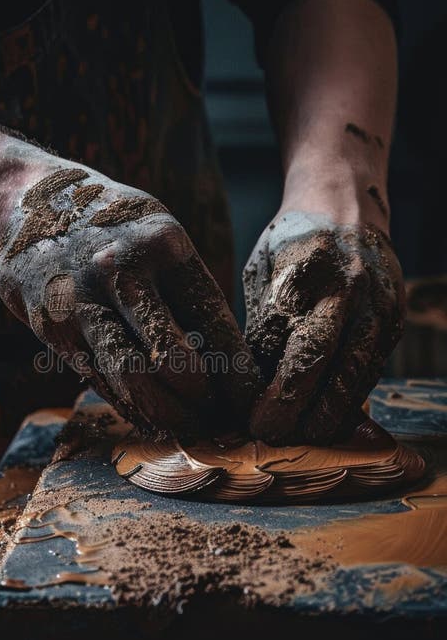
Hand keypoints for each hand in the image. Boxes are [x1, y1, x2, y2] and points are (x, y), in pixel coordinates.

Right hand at [0, 155, 261, 435]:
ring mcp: (83, 299)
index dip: (237, 372)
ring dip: (166, 415)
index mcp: (164, 244)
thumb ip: (186, 287)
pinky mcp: (53, 326)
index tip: (250, 402)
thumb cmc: (109, 226)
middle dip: (202, 403)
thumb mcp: (155, 233)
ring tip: (188, 429)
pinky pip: (99, 380)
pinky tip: (149, 418)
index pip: (214, 322)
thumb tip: (228, 360)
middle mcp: (123, 270)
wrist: (21, 204)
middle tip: (217, 420)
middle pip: (174, 360)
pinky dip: (129, 407)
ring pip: (133, 378)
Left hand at [243, 211, 404, 443]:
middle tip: (272, 437)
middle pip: (322, 361)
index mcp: (305, 272)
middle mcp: (346, 287)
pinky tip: (331, 417)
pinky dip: (352, 396)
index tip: (251, 419)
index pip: (283, 345)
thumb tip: (245, 388)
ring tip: (304, 438)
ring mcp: (377, 302)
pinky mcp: (394, 317)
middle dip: (296, 408)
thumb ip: (260, 323)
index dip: (270, 390)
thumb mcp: (264, 271)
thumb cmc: (292, 241)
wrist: (347, 201)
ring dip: (329, 412)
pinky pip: (373, 366)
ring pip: (355, 372)